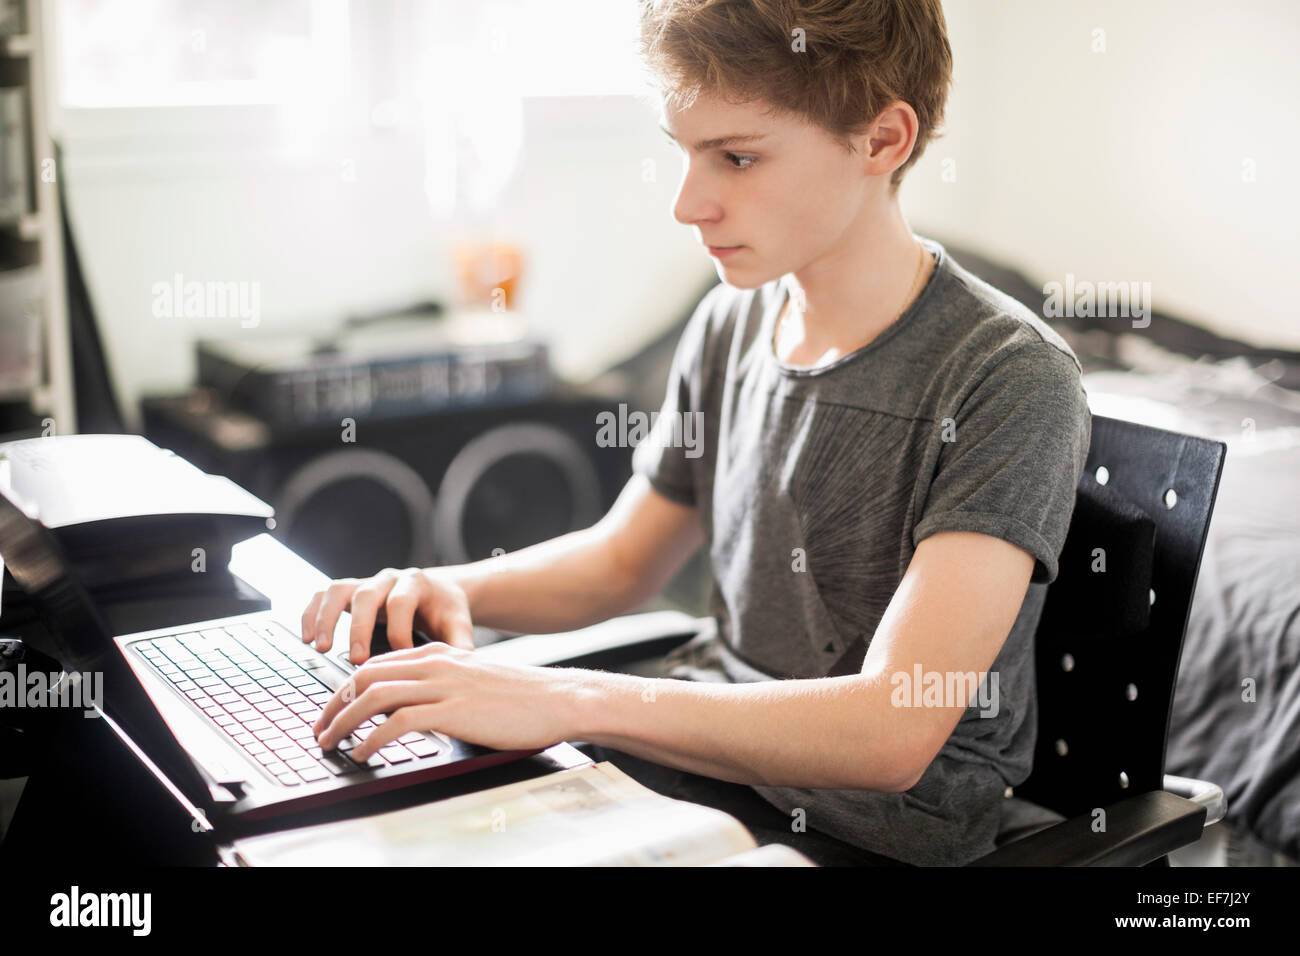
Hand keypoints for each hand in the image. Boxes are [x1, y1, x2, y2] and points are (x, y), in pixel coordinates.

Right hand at [299, 567, 474, 664]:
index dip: (399, 632)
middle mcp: (388, 578)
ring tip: (319, 647)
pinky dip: (311, 613)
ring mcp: (366, 582)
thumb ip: (460, 644)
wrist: (440, 592)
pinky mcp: (349, 591)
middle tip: (356, 659)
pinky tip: (305, 638)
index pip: (402, 603)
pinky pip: (323, 594)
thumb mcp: (458, 625)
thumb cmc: (446, 612)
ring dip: (326, 618)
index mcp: (416, 583)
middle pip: (367, 594)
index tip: (400, 658)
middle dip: (359, 627)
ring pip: (339, 590)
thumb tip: (464, 669)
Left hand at [312, 643, 589, 759]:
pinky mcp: (452, 710)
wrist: (557, 698)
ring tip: (330, 743)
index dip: (346, 688)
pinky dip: (372, 738)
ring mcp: (443, 685)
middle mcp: (435, 663)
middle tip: (320, 730)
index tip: (333, 711)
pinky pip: (398, 722)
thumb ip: (443, 687)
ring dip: (343, 721)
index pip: (377, 664)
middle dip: (334, 704)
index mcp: (439, 653)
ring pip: (374, 696)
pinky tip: (363, 753)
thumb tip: (414, 711)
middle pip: (365, 676)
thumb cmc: (521, 697)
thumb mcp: (474, 681)